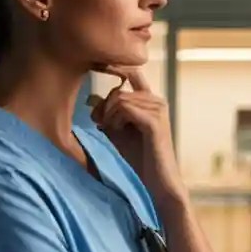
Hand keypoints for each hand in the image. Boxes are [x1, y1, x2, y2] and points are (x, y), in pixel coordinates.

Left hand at [91, 68, 185, 204]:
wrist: (157, 183)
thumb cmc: (139, 160)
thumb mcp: (118, 132)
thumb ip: (107, 115)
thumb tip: (92, 99)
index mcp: (150, 101)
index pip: (132, 72)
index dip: (114, 68)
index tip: (94, 71)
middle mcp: (157, 101)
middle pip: (120, 89)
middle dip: (104, 106)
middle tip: (101, 124)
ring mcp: (158, 110)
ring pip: (120, 98)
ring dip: (108, 115)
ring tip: (110, 131)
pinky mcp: (155, 122)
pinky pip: (125, 108)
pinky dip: (114, 120)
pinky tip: (114, 131)